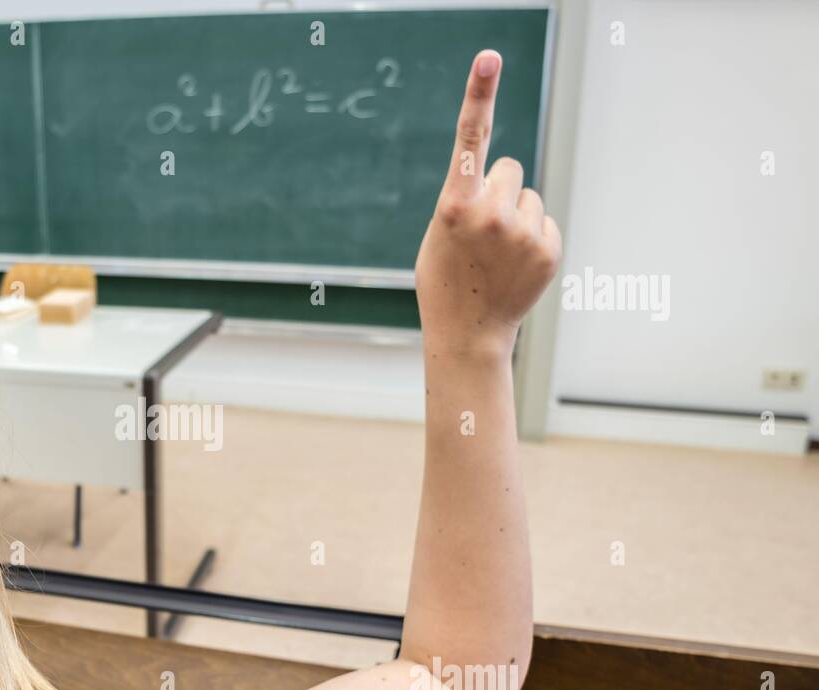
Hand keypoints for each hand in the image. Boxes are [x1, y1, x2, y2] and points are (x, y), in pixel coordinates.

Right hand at [415, 50, 561, 359]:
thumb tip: (507, 181)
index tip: (489, 57)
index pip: (469, 140)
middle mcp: (491, 215)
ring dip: (517, 217)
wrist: (467, 333)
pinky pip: (544, 221)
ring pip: (529, 196)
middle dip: (499, 191)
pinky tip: (515, 266)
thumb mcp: (440, 233)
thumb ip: (467, 199)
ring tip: (497, 254)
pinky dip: (533, 239)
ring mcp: (523, 234)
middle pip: (510, 169)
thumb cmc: (445, 279)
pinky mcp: (548, 250)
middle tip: (481, 232)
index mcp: (454, 206)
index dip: (479, 95)